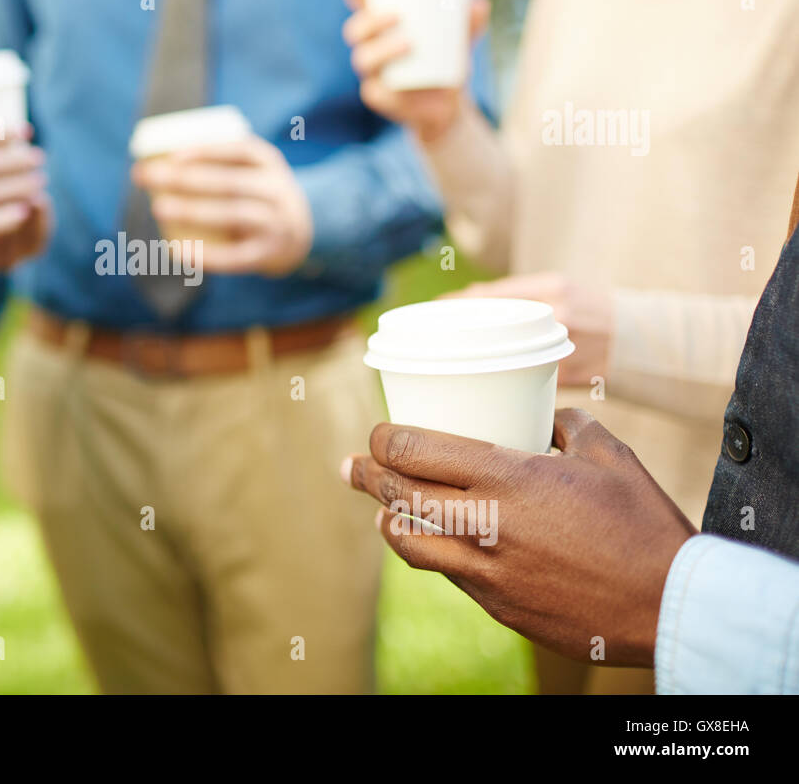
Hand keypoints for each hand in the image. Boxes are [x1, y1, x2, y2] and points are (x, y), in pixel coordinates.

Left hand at [131, 136, 313, 275]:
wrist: (300, 235)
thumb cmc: (255, 197)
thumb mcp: (249, 173)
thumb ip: (217, 165)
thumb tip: (156, 164)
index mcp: (268, 163)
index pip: (240, 149)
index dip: (207, 150)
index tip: (172, 155)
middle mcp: (276, 190)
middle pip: (229, 182)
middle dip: (184, 179)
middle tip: (146, 177)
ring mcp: (276, 223)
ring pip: (233, 214)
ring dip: (193, 211)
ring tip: (158, 208)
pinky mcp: (268, 254)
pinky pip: (236, 256)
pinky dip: (207, 255)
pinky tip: (179, 252)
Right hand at [328, 0, 489, 146]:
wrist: (447, 106)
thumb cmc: (448, 59)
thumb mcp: (463, 37)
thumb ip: (470, 21)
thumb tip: (478, 2)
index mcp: (383, 21)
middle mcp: (371, 44)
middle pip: (355, 28)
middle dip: (369, 20)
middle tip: (396, 15)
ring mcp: (372, 72)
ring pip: (363, 58)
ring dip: (381, 48)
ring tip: (408, 43)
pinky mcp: (379, 97)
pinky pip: (374, 91)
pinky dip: (386, 87)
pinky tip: (396, 87)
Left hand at [342, 410, 694, 666]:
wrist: (670, 606)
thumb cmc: (643, 523)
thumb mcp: (609, 454)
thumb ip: (568, 425)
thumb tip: (546, 414)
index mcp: (507, 477)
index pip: (414, 451)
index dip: (384, 439)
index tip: (378, 433)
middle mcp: (485, 523)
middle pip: (398, 494)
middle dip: (367, 475)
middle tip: (351, 466)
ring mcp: (486, 570)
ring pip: (409, 542)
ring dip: (387, 521)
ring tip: (380, 511)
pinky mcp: (497, 605)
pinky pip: (448, 574)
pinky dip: (431, 554)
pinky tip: (430, 546)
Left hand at [446, 273, 613, 386]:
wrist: (642, 339)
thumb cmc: (591, 309)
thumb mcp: (560, 288)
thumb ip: (517, 293)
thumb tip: (467, 295)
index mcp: (555, 288)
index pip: (494, 294)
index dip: (456, 303)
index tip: (431, 310)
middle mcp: (560, 316)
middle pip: (494, 326)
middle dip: (461, 336)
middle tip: (432, 343)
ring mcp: (566, 348)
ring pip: (508, 358)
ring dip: (478, 363)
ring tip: (450, 366)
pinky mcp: (570, 378)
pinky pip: (527, 382)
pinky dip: (504, 383)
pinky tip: (482, 386)